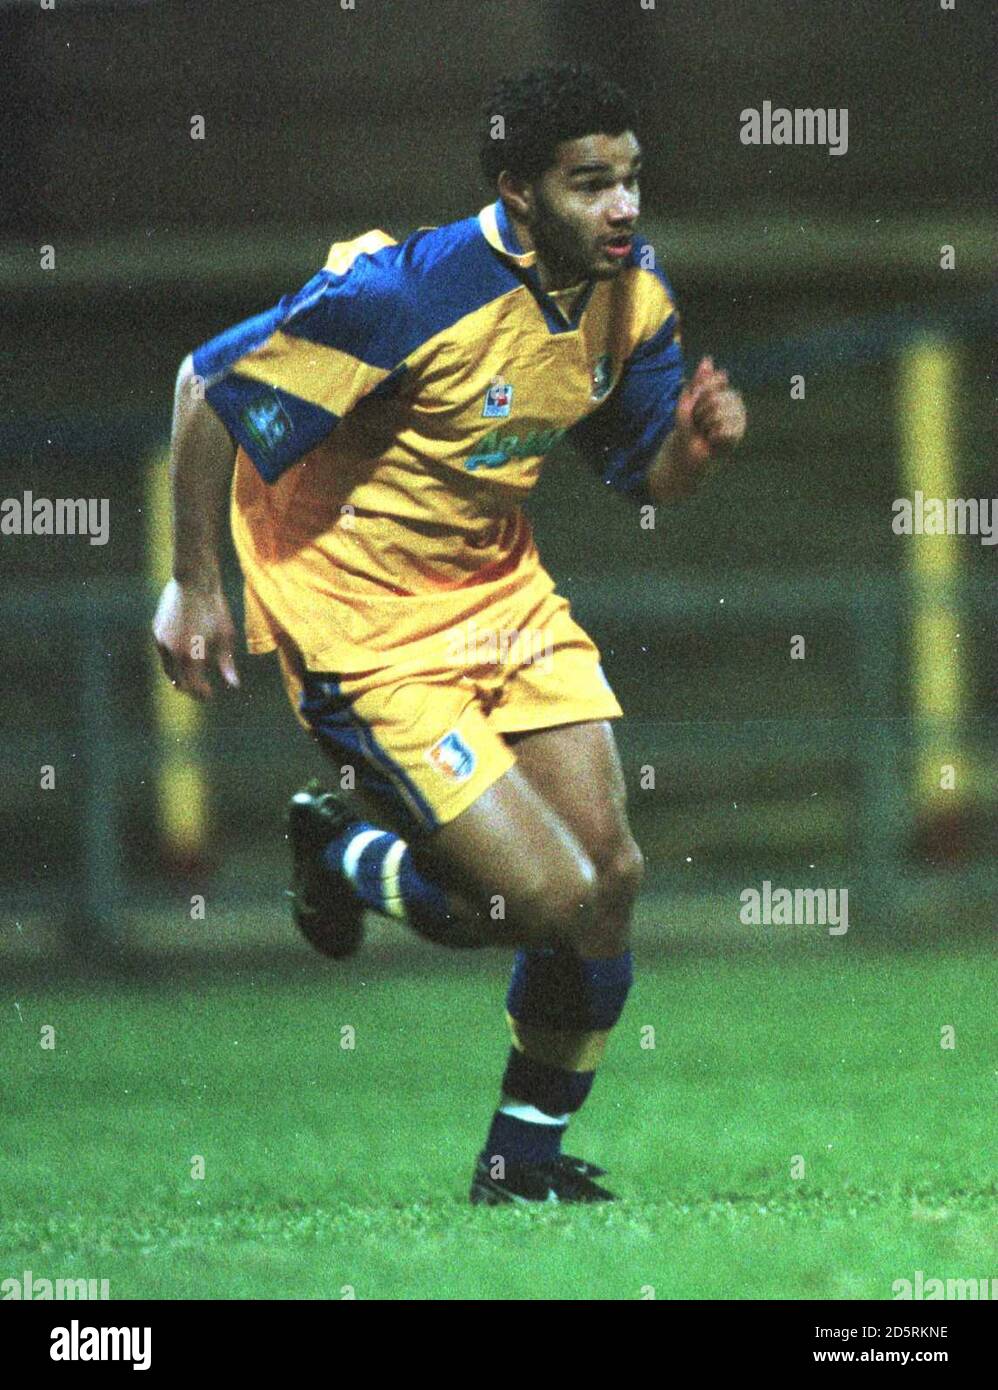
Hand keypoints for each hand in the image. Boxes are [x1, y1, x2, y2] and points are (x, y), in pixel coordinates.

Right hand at [153, 578, 239, 700]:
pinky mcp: (156, 630)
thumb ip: (226, 663)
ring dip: (179, 676)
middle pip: (178, 682)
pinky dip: (172, 659)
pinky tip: (181, 658)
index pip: (194, 687)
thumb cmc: (215, 608)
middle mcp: (172, 652)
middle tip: (200, 692)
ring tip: (189, 678)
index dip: (202, 694)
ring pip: (168, 668)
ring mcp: (161, 641)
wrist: (193, 580)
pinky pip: (163, 652)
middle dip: (190, 689)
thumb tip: (234, 685)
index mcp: (191, 656)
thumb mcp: (226, 636)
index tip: (209, 696)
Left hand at [672, 355, 746, 470]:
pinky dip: (712, 436)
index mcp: (724, 390)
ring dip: (705, 425)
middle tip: (699, 422)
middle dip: (700, 412)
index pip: (714, 383)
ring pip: (719, 415)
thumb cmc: (687, 424)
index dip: (699, 395)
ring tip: (706, 430)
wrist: (686, 449)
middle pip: (715, 399)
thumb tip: (708, 358)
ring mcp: (739, 417)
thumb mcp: (687, 399)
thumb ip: (698, 379)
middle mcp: (735, 401)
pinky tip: (713, 439)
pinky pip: (724, 430)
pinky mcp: (738, 434)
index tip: (694, 405)